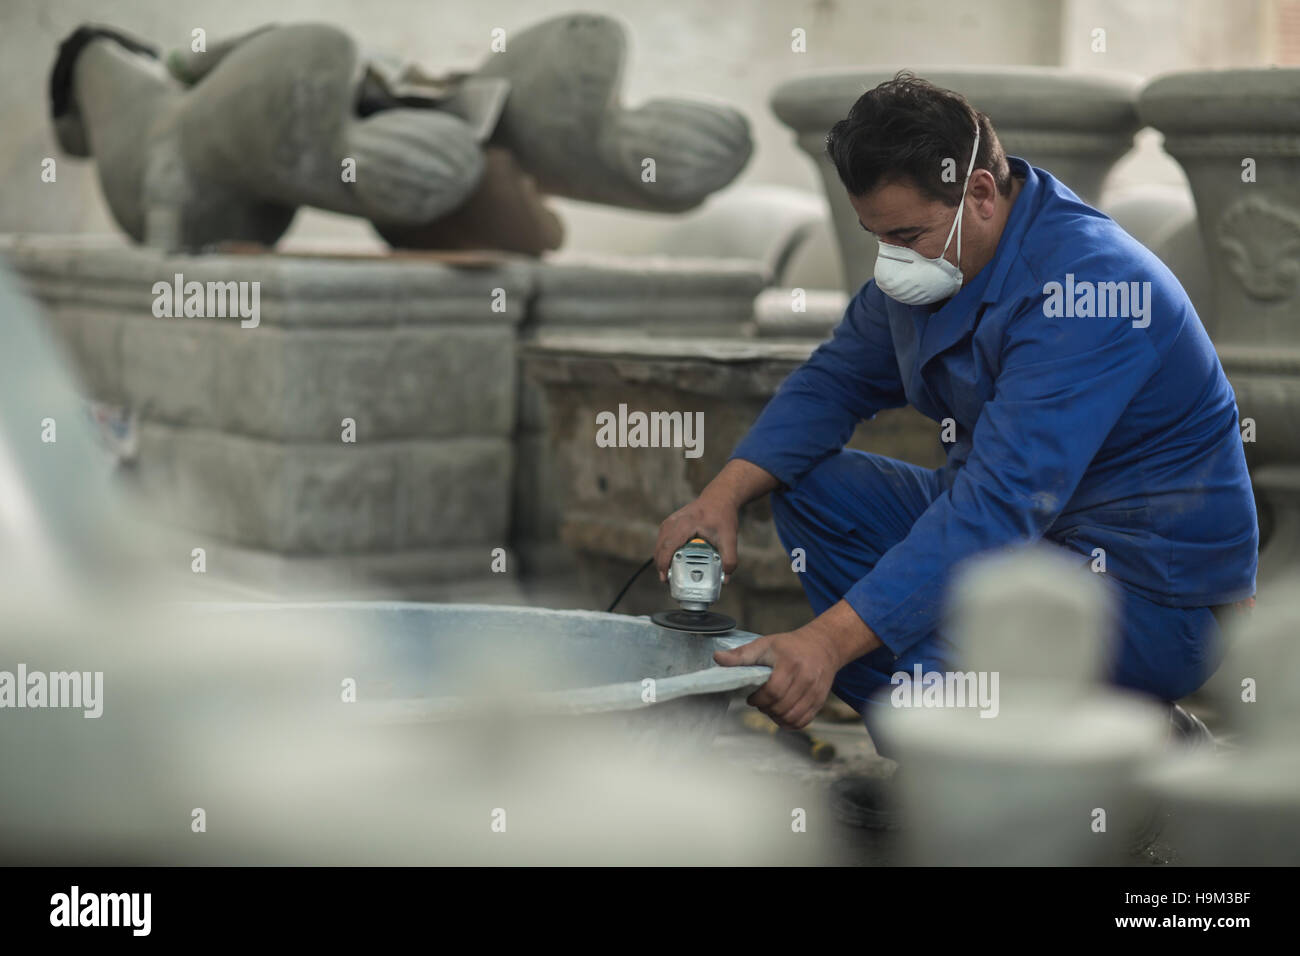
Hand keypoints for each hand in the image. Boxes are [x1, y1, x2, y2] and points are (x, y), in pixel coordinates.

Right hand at [654, 490, 738, 581]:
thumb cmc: (722, 516)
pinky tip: (669, 561)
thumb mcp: (730, 538)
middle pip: (661, 546)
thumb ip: (729, 559)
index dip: (664, 563)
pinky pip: (662, 540)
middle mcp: (675, 521)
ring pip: (659, 543)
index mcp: (687, 523)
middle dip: (661, 565)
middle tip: (667, 580)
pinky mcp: (670, 523)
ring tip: (668, 573)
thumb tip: (725, 579)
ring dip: (661, 559)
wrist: (719, 498)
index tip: (665, 577)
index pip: (669, 545)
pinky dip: (663, 551)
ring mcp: (670, 521)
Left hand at [713, 625, 841, 729]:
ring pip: (793, 717)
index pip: (774, 691)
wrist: (822, 646)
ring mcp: (816, 691)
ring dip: (776, 718)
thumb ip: (741, 654)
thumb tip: (717, 658)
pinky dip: (790, 723)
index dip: (759, 699)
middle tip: (760, 703)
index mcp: (790, 663)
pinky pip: (804, 721)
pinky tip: (781, 714)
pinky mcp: (820, 700)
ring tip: (770, 708)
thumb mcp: (764, 644)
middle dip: (766, 709)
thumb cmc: (790, 646)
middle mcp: (806, 678)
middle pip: (782, 706)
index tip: (752, 698)